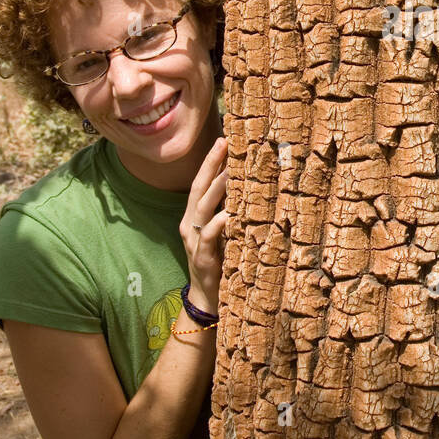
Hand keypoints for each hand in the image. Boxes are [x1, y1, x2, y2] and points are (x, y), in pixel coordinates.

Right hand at [181, 136, 227, 314]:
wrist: (206, 298)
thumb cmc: (218, 262)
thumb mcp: (222, 233)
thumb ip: (228, 212)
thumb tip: (248, 187)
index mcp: (194, 217)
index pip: (200, 183)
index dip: (210, 162)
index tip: (223, 140)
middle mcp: (190, 225)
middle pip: (198, 189)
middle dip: (211, 165)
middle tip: (224, 143)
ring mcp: (194, 241)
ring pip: (203, 208)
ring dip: (217, 188)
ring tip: (231, 171)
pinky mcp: (202, 258)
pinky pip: (209, 236)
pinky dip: (219, 223)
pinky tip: (230, 214)